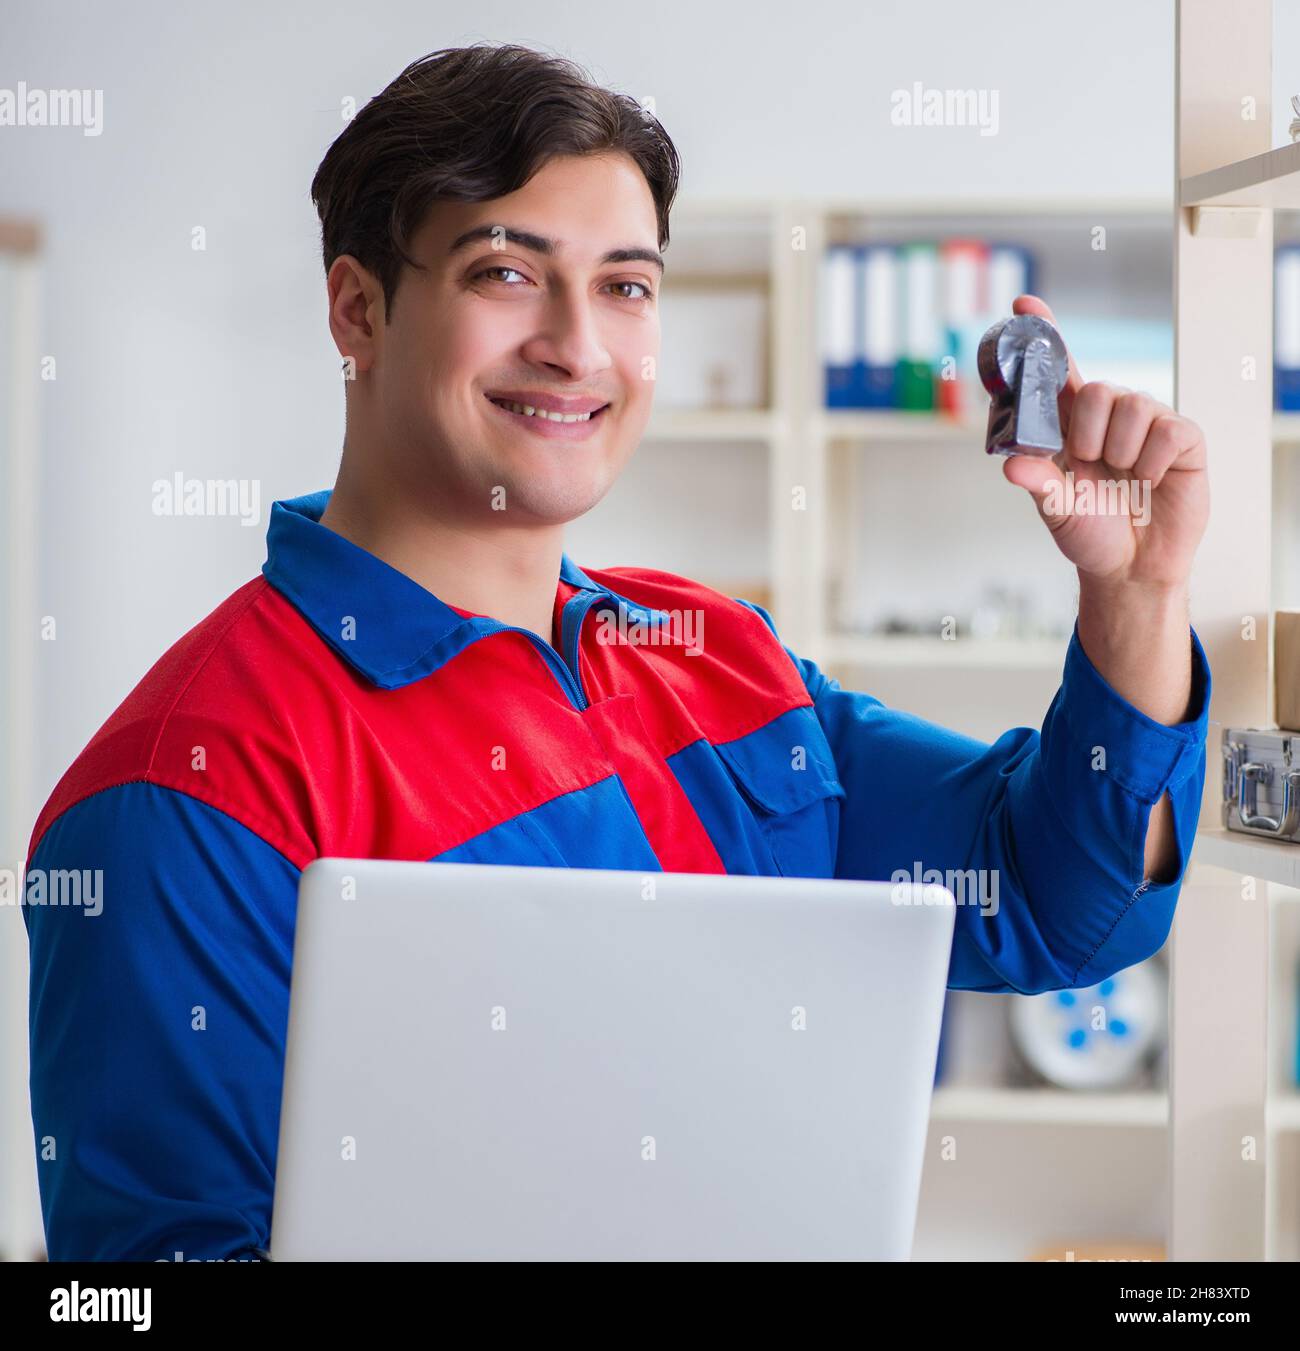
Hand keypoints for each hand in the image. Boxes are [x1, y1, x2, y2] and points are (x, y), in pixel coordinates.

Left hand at [1000, 295, 1208, 592]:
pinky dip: (1152, 462)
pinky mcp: (1182, 440)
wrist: (1130, 568)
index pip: (1059, 371)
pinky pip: (1166, 430)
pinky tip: (1150, 480)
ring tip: (1122, 476)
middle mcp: (1110, 417)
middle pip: (1096, 388)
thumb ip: (1037, 482)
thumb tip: (1009, 464)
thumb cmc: (1091, 533)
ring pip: (1132, 405)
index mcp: (1072, 426)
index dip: (1043, 335)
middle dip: (1087, 432)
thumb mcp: (1055, 510)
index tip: (1023, 303)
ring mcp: (1148, 424)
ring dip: (1120, 450)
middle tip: (1089, 465)